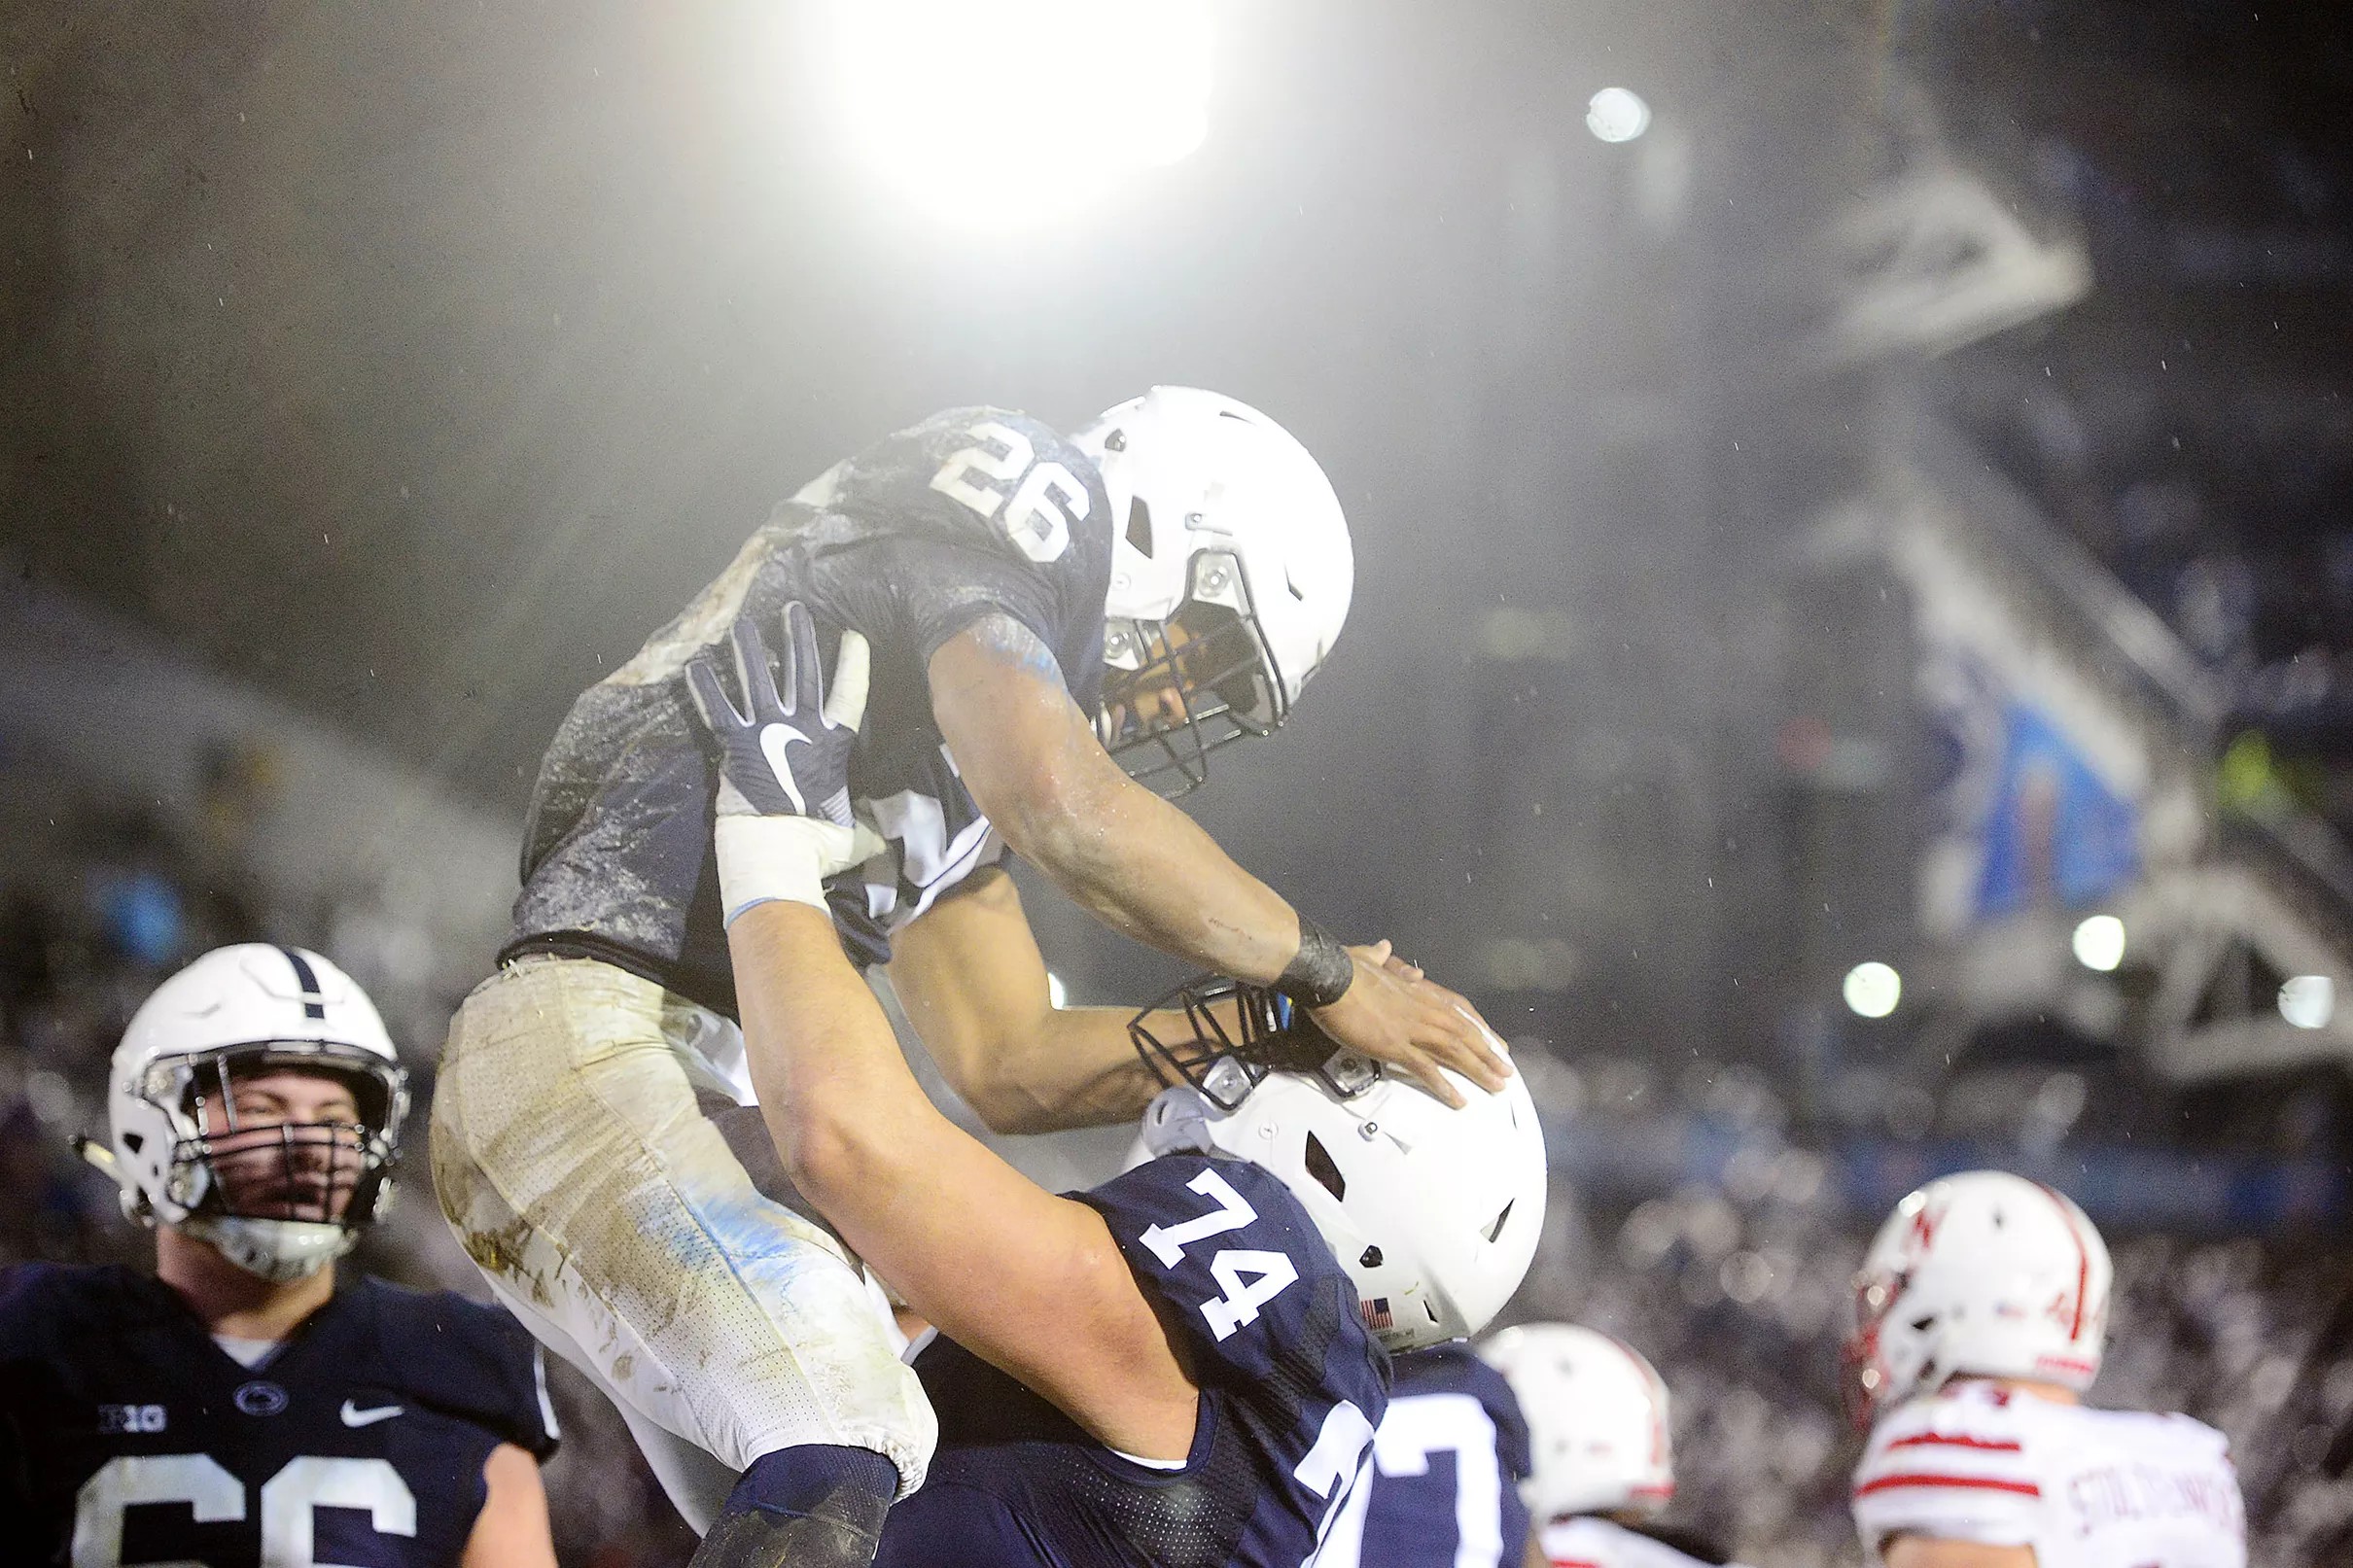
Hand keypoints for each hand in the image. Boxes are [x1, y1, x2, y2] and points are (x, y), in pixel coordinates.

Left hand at [687, 601, 868, 827]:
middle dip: (799, 637)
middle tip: (793, 610)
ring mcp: (765, 731)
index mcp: (832, 744)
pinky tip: (695, 664)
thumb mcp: (857, 835)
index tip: (853, 636)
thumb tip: (886, 846)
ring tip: (743, 626)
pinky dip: (706, 686)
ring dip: (750, 650)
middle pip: (801, 671)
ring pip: (757, 678)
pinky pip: (718, 708)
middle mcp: (800, 727)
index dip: (853, 663)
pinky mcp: (735, 743)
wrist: (777, 847)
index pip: (849, 693)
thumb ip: (869, 830)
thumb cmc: (820, 843)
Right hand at [1307, 942, 1510, 1107]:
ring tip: (1496, 1087)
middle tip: (1506, 1072)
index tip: (1494, 1042)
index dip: (1479, 1028)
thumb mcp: (1367, 958)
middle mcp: (1423, 1009)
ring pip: (1455, 1051)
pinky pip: (1426, 1070)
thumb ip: (1378, 956)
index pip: (1458, 1011)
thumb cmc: (1346, 967)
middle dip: (1488, 1054)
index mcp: (1418, 991)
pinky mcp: (1396, 1046)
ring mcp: (1412, 1028)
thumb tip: (1384, 947)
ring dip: (1478, 1070)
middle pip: (1464, 1034)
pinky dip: (1444, 1086)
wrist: (1330, 976)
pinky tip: (1458, 1100)